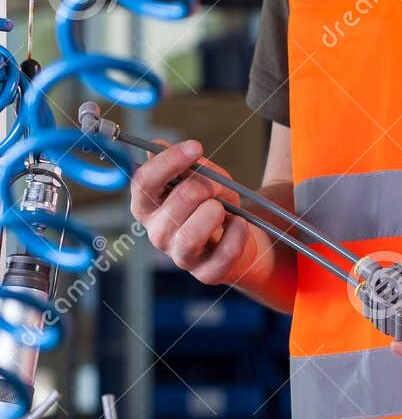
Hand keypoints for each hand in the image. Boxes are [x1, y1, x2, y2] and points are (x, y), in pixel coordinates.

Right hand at [130, 139, 255, 286]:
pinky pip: (222, 255)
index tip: (196, 146)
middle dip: (206, 185)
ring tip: (225, 208)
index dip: (169, 161)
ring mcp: (180, 256)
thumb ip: (183, 162)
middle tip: (219, 186)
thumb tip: (158, 145)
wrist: (240, 233)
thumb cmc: (214, 201)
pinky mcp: (206, 273)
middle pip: (177, 202)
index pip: (143, 182)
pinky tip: (240, 224)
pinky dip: (237, 234)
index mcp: (147, 205)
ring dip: (215, 213)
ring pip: (190, 235)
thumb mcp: (202, 175)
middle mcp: (157, 233)